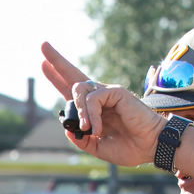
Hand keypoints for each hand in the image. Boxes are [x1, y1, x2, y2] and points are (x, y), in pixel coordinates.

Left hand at [39, 43, 165, 167]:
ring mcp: (107, 92)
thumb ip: (81, 138)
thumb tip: (67, 128)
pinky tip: (97, 128)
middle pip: (73, 75)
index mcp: (93, 108)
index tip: (43, 64)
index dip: (57, 77)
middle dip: (57, 61)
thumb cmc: (129, 147)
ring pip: (79, 89)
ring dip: (79, 111)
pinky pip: (94, 99)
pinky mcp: (116, 92)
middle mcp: (99, 96)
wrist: (150, 147)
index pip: (71, 90)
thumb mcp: (97, 146)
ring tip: (86, 128)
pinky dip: (91, 115)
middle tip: (43, 46)